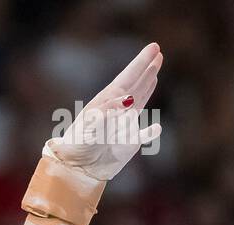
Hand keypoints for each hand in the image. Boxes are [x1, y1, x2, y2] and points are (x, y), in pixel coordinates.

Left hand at [47, 41, 162, 181]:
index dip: (141, 63)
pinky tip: (156, 127)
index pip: (127, 78)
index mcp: (106, 101)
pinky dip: (151, 132)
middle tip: (157, 51)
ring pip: (139, 101)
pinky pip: (143, 135)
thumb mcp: (89, 128)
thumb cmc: (78, 146)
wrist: (76, 169)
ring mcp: (123, 125)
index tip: (154, 47)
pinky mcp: (129, 143)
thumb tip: (128, 103)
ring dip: (148, 86)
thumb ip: (106, 114)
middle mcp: (116, 110)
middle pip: (135, 85)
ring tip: (155, 72)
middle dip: (146, 68)